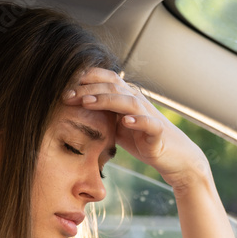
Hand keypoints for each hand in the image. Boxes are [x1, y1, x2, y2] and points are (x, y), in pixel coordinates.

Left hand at [62, 67, 207, 190]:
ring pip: (128, 101)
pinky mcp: (159, 133)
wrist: (173, 157)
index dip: (85, 80)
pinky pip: (150, 124)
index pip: (105, 80)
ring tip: (88, 103)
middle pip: (113, 87)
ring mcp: (149, 116)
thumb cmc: (142, 140)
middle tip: (66, 95)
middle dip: (88, 90)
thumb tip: (74, 110)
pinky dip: (139, 121)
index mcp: (126, 98)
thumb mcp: (116, 125)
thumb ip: (101, 115)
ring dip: (107, 100)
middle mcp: (137, 102)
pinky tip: (126, 121)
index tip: (62, 88)